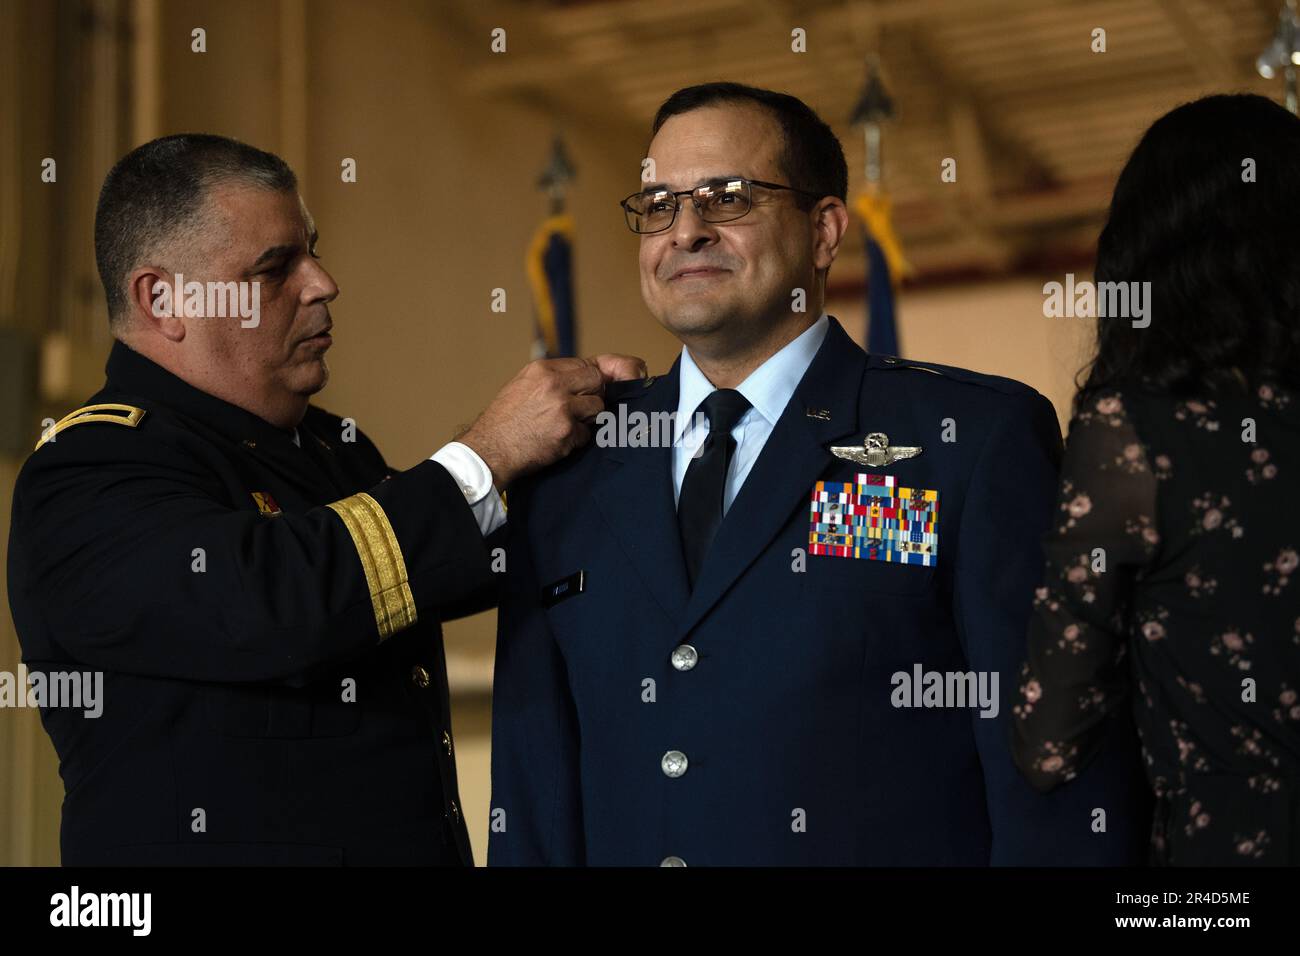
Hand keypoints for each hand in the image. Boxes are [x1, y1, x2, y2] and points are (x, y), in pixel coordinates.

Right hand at [460, 354, 647, 488]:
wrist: (491, 449)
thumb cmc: (504, 421)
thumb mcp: (522, 385)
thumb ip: (551, 378)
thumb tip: (579, 376)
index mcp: (542, 370)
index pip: (585, 364)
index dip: (590, 378)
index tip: (589, 388)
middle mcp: (554, 384)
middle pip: (597, 381)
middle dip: (594, 394)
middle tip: (581, 408)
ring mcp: (562, 407)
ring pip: (598, 406)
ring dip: (587, 418)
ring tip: (567, 424)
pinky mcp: (567, 431)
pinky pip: (587, 433)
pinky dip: (577, 439)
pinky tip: (559, 440)